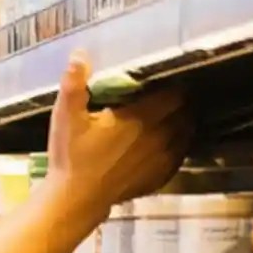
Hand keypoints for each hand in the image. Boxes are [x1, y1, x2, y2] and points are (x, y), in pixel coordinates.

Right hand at [46, 51, 191, 220]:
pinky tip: (167, 144)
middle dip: (181, 103)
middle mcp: (159, 137)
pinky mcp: (159, 177)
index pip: (173, 95)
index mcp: (141, 118)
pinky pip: (179, 157)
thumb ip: (74, 84)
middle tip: (168, 95)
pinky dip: (178, 147)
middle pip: (185, 114)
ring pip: (186, 135)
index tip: (164, 79)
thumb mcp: (66, 116)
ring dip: (183, 124)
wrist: (76, 199)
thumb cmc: (71, 155)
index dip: (172, 85)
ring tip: (172, 116)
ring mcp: (162, 160)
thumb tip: (80, 54)